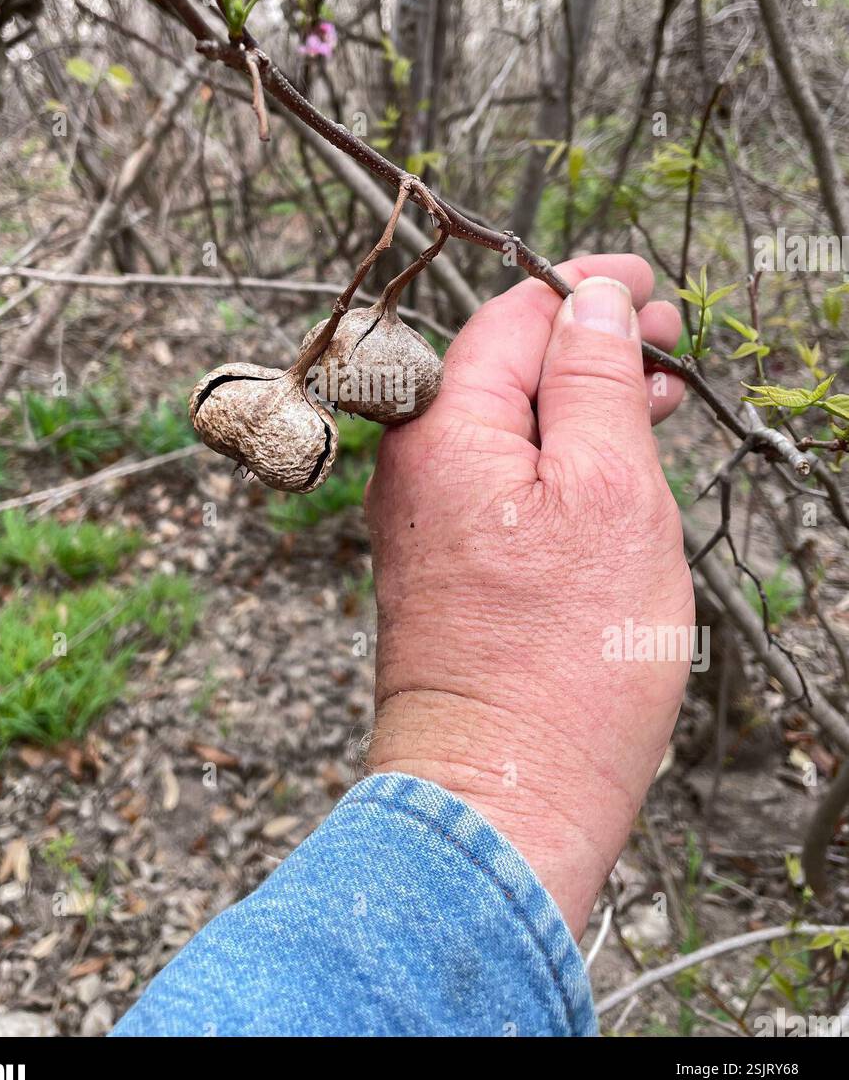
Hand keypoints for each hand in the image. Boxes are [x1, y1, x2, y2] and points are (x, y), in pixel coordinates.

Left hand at [365, 254, 693, 936]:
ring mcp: (424, 519)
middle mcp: (414, 466)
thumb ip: (594, 384)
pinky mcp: (444, 567)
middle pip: (502, 367)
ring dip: (576, 400)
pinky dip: (554, 458)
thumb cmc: (563, 662)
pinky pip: (500, 481)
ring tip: (651, 399)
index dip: (581, 290)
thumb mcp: (609, 494)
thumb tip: (592, 302)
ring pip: (505, 425)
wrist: (501, 796)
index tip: (644, 283)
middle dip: (584, 341)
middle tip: (666, 340)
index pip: (509, 318)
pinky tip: (604, 469)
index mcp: (442, 429)